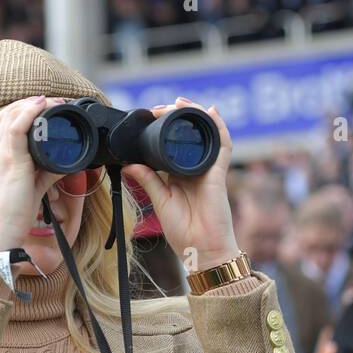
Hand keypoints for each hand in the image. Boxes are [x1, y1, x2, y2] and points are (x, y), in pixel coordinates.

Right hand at [0, 96, 67, 250]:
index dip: (19, 110)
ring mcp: (0, 156)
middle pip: (4, 114)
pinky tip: (41, 106)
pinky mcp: (10, 163)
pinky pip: (15, 129)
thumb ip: (47, 172)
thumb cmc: (13, 213)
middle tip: (48, 101)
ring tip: (49, 101)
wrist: (1, 231)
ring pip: (9, 116)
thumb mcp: (33, 187)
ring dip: (30, 104)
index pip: (1, 123)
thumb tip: (65, 162)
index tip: (39, 107)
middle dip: (26, 103)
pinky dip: (28, 114)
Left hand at [122, 98, 239, 272]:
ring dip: (195, 116)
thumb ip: (148, 181)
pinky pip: (222, 145)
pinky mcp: (218, 174)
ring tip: (181, 103)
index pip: (172, 146)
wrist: (202, 250)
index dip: (163, 129)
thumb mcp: (160, 202)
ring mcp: (208, 170)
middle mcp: (195, 169)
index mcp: (179, 175)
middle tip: (160, 107)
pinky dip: (218, 127)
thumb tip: (129, 164)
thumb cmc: (183, 231)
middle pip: (189, 135)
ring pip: (206, 134)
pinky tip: (210, 112)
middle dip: (177, 116)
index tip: (150, 118)